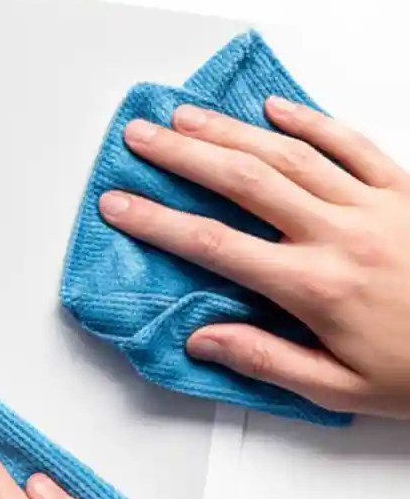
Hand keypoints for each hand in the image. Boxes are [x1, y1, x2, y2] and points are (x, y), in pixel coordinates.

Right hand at [99, 98, 409, 417]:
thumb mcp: (340, 389)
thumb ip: (266, 360)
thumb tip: (199, 337)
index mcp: (314, 287)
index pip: (215, 244)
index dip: (157, 220)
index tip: (117, 203)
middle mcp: (339, 235)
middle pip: (244, 181)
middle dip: (183, 155)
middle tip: (140, 137)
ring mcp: (375, 205)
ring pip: (289, 154)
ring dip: (230, 130)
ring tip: (186, 115)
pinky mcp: (406, 190)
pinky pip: (353, 144)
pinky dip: (311, 121)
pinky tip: (274, 108)